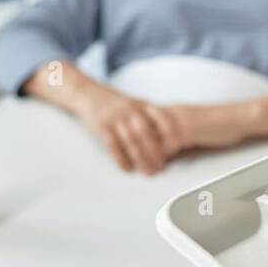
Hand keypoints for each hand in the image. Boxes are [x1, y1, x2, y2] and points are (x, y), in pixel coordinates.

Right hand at [73, 83, 190, 174]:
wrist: (89, 94)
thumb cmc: (117, 103)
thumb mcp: (137, 103)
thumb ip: (152, 115)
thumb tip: (174, 131)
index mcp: (141, 105)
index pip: (160, 116)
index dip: (170, 131)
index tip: (178, 145)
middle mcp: (129, 110)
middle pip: (145, 132)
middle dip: (155, 152)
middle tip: (162, 168)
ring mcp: (115, 118)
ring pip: (130, 140)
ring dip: (141, 158)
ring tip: (149, 172)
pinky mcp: (101, 127)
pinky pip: (112, 144)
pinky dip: (120, 158)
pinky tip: (128, 168)